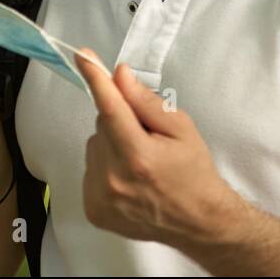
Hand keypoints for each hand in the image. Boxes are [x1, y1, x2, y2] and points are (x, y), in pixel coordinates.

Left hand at [74, 49, 237, 250]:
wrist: (197, 223)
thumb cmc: (193, 170)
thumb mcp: (182, 128)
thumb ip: (147, 102)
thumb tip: (120, 76)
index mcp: (139, 156)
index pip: (111, 109)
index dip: (96, 80)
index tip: (82, 55)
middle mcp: (114, 179)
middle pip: (101, 125)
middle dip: (119, 120)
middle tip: (146, 136)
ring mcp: (100, 198)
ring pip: (94, 146)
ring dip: (111, 144)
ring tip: (139, 162)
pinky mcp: (93, 210)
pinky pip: (90, 169)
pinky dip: (105, 166)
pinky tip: (128, 178)